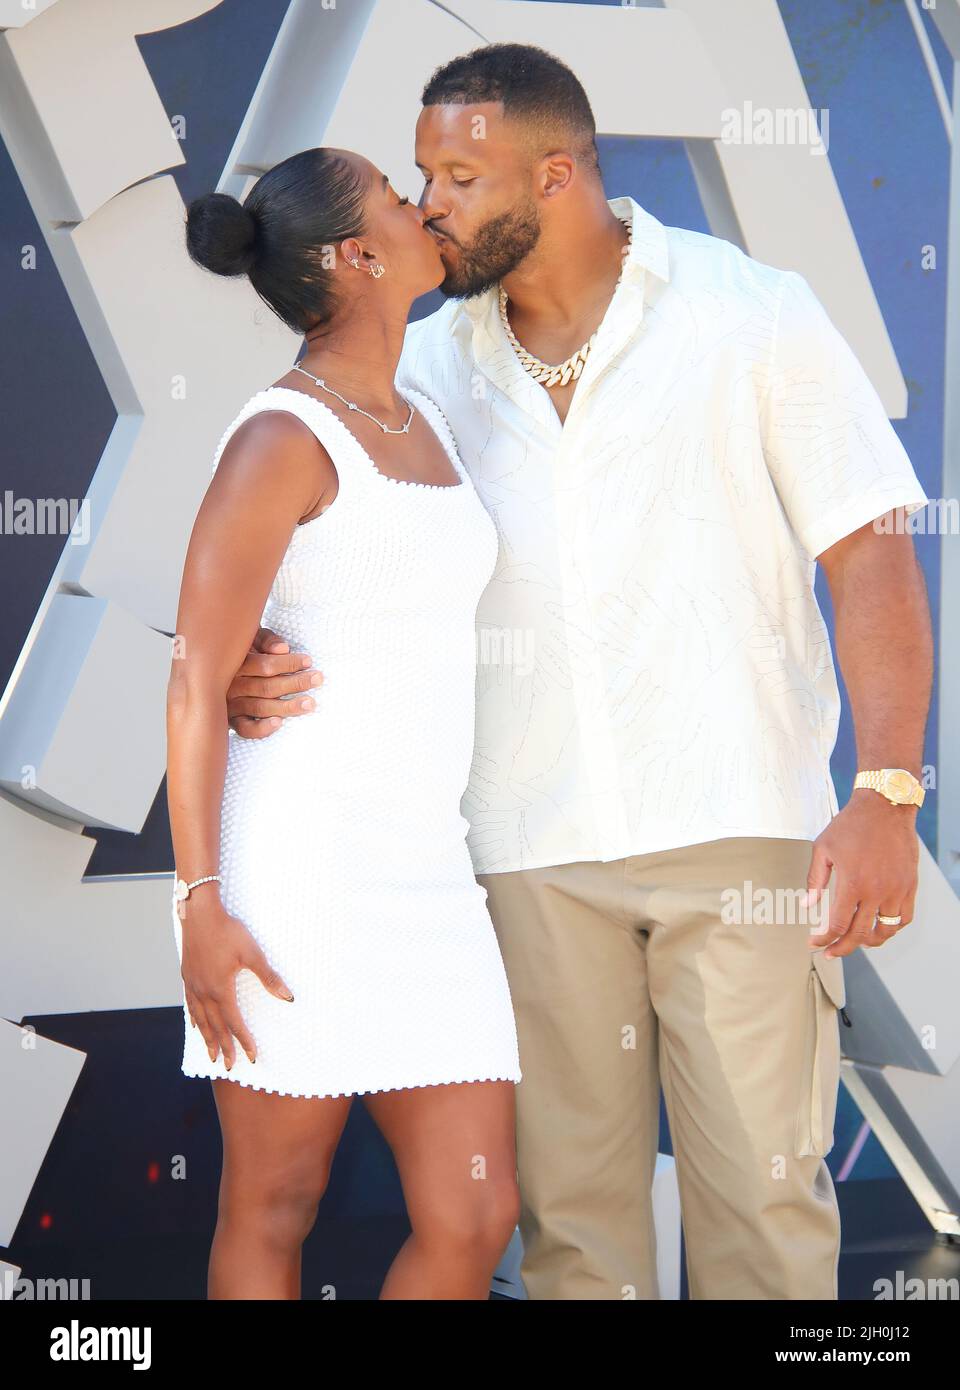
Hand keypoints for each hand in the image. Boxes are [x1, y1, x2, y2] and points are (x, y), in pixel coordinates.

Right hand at [180, 892, 295, 1067]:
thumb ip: (269, 977)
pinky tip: (197, 1024)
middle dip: (224, 1047)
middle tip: (229, 1065)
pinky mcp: (187, 976)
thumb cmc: (228, 931)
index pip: (234, 1023)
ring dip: (207, 1038)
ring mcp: (193, 985)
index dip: (244, 1041)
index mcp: (221, 990)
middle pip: (216, 1027)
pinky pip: (190, 1005)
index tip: (252, 1056)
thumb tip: (287, 997)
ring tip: (211, 1053)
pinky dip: (195, 1019)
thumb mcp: (252, 953)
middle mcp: (204, 992)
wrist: (200, 914)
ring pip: (201, 1019)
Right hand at [226, 627, 323, 738]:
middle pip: (267, 687)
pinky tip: (279, 723)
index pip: (265, 666)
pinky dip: (262, 728)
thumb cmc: (239, 649)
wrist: (207, 666)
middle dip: (295, 683)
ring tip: (310, 703)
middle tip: (318, 679)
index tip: (308, 661)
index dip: (288, 663)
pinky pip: (245, 729)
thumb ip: (265, 640)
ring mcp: (230, 704)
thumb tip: (283, 648)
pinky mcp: (231, 721)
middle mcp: (230, 685)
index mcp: (235, 663)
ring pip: (260, 707)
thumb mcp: (249, 637)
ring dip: (287, 707)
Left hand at [803, 789, 919, 957]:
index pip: (837, 925)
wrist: (884, 807)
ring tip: (856, 942)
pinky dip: (892, 928)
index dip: (824, 939)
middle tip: (831, 952)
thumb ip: (815, 880)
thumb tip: (807, 905)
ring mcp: (896, 890)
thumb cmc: (852, 824)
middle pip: (860, 934)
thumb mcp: (823, 848)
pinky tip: (879, 927)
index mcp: (852, 884)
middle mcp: (876, 891)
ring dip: (869, 942)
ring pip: (885, 931)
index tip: (815, 943)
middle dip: (842, 948)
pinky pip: (904, 917)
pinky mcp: (910, 885)